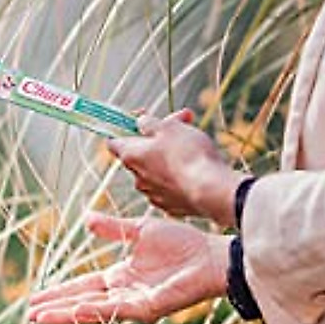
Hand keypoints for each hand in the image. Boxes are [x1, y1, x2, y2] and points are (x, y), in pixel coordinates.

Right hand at [28, 211, 228, 323]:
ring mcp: (133, 303)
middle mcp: (123, 293)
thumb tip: (85, 219)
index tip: (35, 297)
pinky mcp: (146, 307)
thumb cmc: (183, 244)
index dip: (59, 292)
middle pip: (81, 302)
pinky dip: (93, 311)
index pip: (83, 287)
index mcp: (121, 277)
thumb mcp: (140, 231)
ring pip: (92, 311)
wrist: (210, 255)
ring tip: (40, 317)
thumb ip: (113, 229)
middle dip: (55, 308)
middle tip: (29, 314)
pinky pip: (114, 310)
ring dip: (65, 314)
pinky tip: (75, 310)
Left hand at [108, 109, 244, 226]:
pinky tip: (194, 167)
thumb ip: (149, 123)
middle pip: (140, 153)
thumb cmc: (189, 155)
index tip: (141, 118)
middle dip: (157, 137)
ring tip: (193, 143)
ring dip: (169, 154)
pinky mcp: (169, 205)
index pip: (113, 141)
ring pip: (156, 169)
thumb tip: (140, 122)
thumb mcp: (169, 127)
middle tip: (181, 122)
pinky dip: (178, 174)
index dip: (125, 126)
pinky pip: (169, 185)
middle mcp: (137, 178)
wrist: (210, 190)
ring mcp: (153, 194)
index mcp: (131, 156)